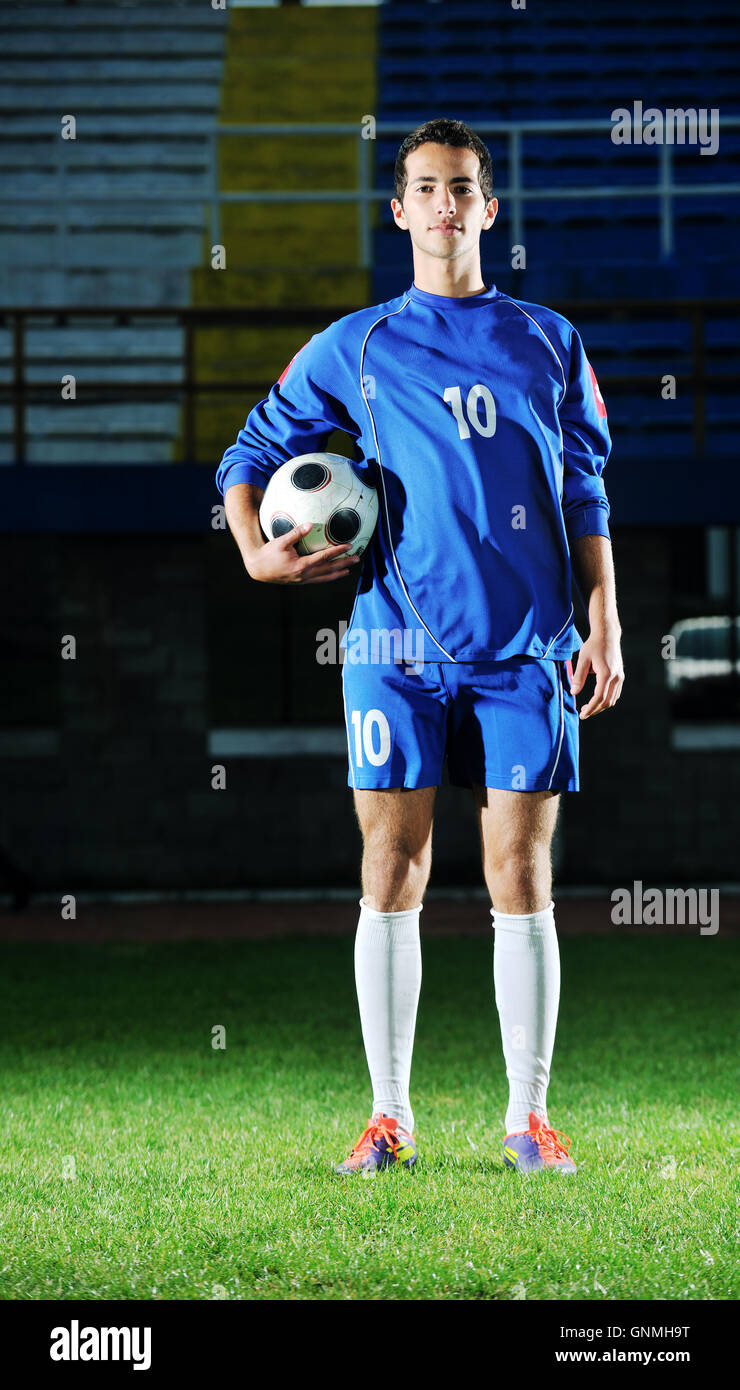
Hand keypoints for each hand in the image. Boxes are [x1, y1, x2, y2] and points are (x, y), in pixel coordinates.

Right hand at [245, 521, 360, 584]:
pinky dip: (327, 577)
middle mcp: (304, 575)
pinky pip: (318, 580)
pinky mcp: (300, 582)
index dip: (338, 551)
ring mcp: (302, 580)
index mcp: (301, 565)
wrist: (258, 569)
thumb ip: (296, 533)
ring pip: (325, 577)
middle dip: (344, 563)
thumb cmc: (268, 554)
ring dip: (338, 573)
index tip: (349, 545)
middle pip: (329, 569)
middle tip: (357, 559)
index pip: (325, 557)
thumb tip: (310, 524)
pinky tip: (332, 575)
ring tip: (349, 570)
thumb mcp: (281, 542)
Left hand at [569, 629, 623, 718]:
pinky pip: (615, 694)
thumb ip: (578, 676)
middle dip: (595, 710)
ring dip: (600, 706)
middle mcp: (616, 677)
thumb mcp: (583, 659)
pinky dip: (606, 700)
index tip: (582, 714)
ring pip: (612, 699)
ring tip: (587, 708)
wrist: (608, 636)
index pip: (599, 697)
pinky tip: (596, 700)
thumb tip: (573, 692)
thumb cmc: (593, 646)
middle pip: (607, 701)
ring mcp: (620, 677)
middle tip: (583, 713)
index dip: (590, 708)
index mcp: (606, 674)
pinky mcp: (620, 676)